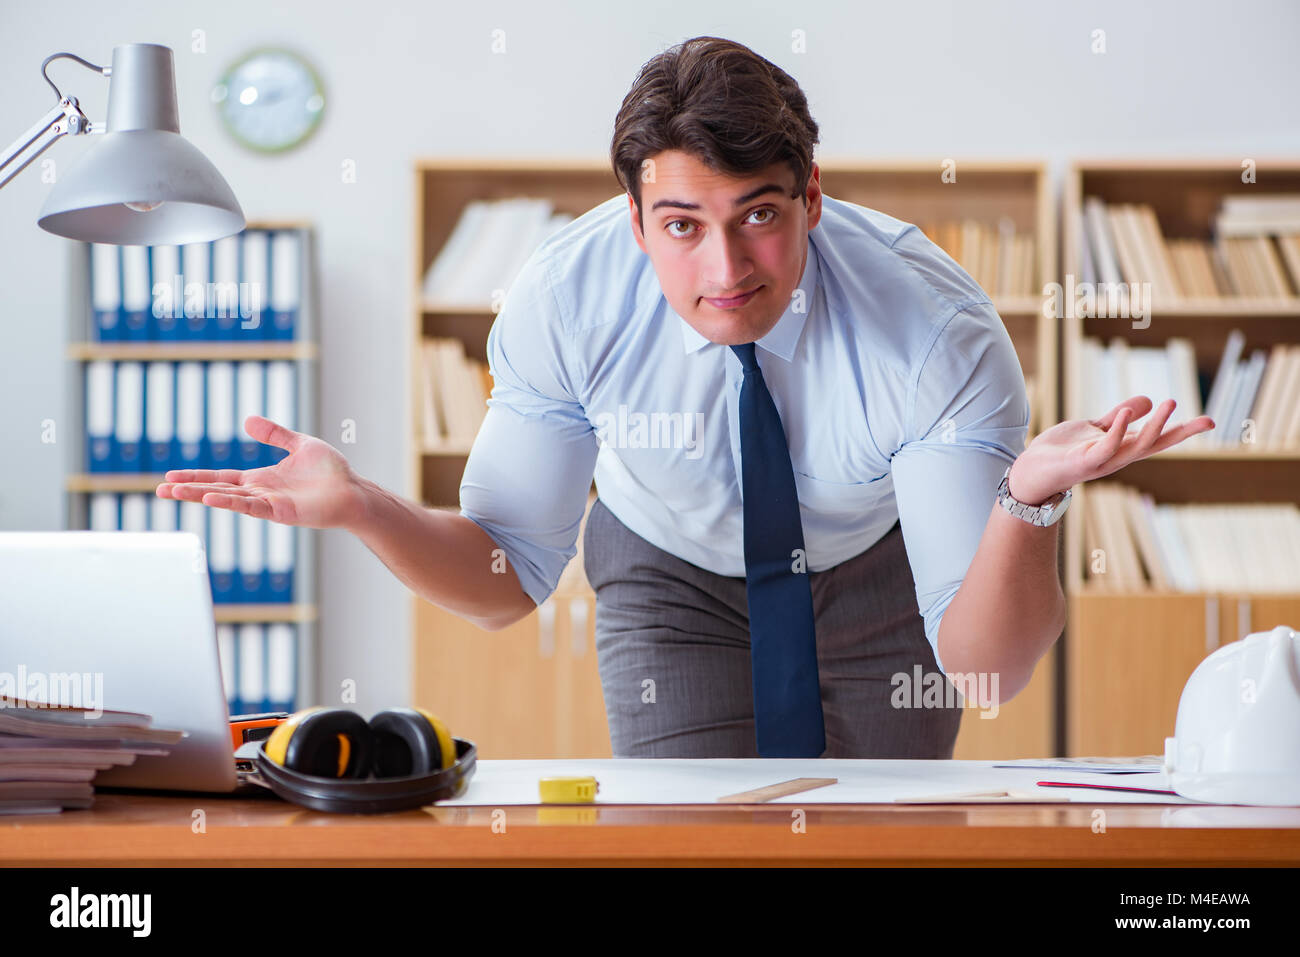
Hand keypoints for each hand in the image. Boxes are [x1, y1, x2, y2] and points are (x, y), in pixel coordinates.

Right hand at [155, 415, 364, 529]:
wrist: (354, 491)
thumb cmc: (332, 472)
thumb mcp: (299, 444)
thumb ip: (275, 434)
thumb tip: (247, 420)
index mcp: (261, 479)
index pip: (220, 478)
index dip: (196, 477)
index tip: (169, 477)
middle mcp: (260, 493)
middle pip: (216, 490)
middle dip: (188, 490)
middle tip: (158, 489)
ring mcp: (269, 504)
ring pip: (228, 499)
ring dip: (201, 495)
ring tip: (173, 492)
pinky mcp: (281, 512)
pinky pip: (251, 507)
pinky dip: (231, 502)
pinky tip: (212, 497)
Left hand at [1007, 396, 1214, 504]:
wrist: (1033, 469)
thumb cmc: (1063, 451)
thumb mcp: (1096, 428)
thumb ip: (1119, 416)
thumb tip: (1147, 400)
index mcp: (1122, 447)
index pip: (1158, 438)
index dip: (1183, 430)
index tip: (1210, 422)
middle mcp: (1117, 457)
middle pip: (1155, 445)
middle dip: (1180, 433)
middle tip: (1206, 421)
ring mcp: (1102, 461)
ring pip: (1135, 447)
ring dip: (1154, 426)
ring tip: (1168, 403)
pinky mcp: (1084, 462)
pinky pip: (1105, 447)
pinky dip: (1118, 430)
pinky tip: (1127, 413)